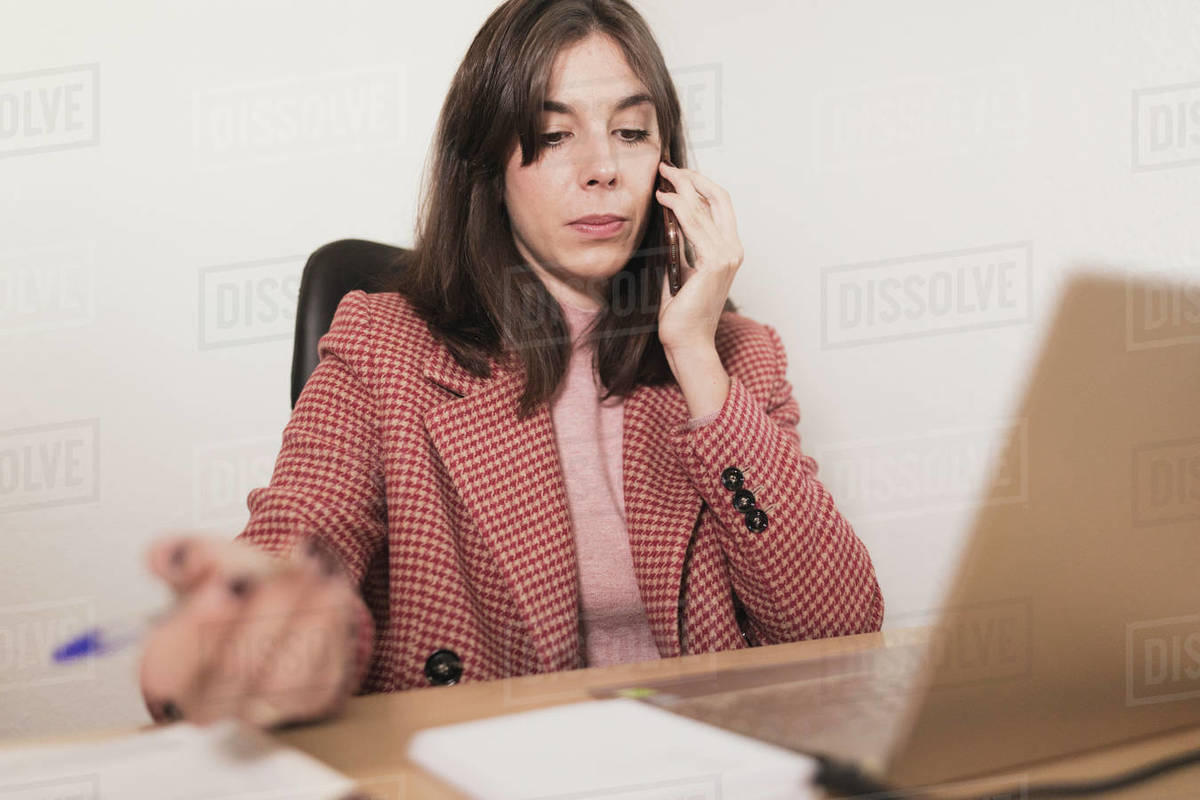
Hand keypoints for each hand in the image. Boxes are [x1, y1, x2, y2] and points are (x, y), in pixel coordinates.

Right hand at [138, 534, 366, 728]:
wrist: (288, 595)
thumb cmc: (241, 586)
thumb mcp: (209, 562)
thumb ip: (186, 556)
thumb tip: (163, 556)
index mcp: (171, 668)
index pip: (167, 666)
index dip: (195, 626)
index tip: (221, 585)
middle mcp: (212, 699)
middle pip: (232, 673)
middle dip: (262, 616)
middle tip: (283, 575)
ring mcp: (262, 706)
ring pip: (285, 680)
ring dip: (304, 618)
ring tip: (312, 572)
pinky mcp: (310, 700)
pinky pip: (324, 674)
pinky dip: (330, 625)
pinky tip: (330, 588)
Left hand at [654, 161, 744, 353]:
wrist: (686, 341)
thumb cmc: (680, 313)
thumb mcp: (679, 270)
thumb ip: (679, 247)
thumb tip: (664, 221)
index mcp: (728, 250)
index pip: (720, 205)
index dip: (700, 185)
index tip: (677, 175)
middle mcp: (733, 249)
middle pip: (718, 198)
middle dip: (692, 178)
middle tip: (667, 167)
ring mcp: (727, 255)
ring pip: (704, 208)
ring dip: (682, 187)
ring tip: (661, 176)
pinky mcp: (715, 263)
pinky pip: (694, 225)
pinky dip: (679, 207)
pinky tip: (663, 199)